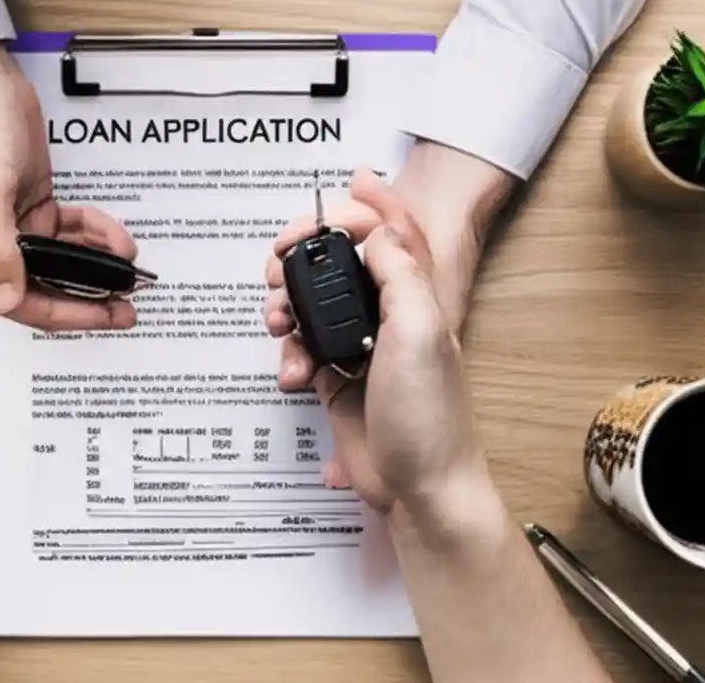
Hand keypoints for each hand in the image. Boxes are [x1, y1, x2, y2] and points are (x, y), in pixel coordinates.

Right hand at [0, 43, 137, 329]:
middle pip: (44, 289)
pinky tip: (117, 237)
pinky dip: (95, 234)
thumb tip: (7, 299)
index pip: (17, 301)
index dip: (63, 314)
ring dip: (97, 266)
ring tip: (131, 270)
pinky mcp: (35, 205)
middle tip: (127, 310)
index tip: (102, 317)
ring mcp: (15, 227)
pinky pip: (71, 232)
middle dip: (87, 300)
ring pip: (63, 263)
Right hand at [264, 174, 484, 511]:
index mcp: (416, 294)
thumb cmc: (430, 417)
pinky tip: (294, 375)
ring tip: (277, 322)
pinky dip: (290, 357)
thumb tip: (376, 230)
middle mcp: (388, 314)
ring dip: (287, 308)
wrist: (419, 489)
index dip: (349, 215)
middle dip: (301, 260)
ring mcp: (360, 347)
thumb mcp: (420, 330)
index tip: (313, 219)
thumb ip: (399, 272)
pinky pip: (302, 351)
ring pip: (312, 306)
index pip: (382, 232)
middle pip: (337, 264)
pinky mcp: (337, 379)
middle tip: (275, 266)